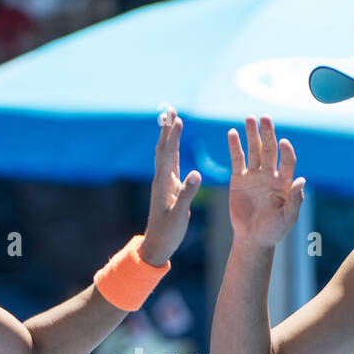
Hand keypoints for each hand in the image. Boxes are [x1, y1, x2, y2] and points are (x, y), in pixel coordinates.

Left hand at [140, 107, 201, 265]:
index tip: (177, 119)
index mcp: (164, 184)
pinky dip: (174, 150)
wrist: (157, 244)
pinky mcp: (169, 188)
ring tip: (172, 119)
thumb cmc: (168, 232)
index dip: (173, 136)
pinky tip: (175, 144)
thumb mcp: (179, 214)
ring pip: (167, 154)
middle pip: (164, 148)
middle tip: (170, 109)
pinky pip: (172, 164)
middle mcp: (162, 179)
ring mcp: (165, 183)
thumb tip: (196, 173)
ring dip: (169, 136)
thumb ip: (187, 193)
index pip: (168, 154)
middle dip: (167, 129)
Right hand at [228, 116, 306, 248]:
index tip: (283, 142)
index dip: (286, 152)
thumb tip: (302, 180)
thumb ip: (295, 200)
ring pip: (254, 150)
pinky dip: (234, 146)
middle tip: (265, 118)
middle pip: (270, 150)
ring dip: (252, 134)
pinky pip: (237, 160)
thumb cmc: (274, 231)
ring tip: (249, 118)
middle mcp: (270, 175)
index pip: (286, 161)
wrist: (252, 238)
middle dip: (268, 134)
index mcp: (284, 182)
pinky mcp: (238, 179)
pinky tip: (232, 133)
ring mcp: (254, 176)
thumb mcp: (288, 218)